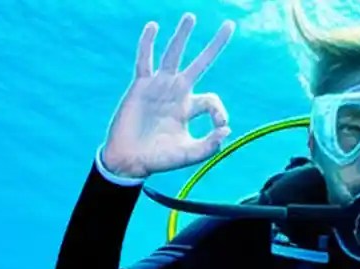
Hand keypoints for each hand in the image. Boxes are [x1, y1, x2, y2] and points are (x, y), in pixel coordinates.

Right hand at [100, 13, 234, 179]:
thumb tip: (227, 130)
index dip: (220, 111)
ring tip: (191, 17)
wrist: (130, 160)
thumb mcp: (189, 154)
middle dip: (214, 46)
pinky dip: (148, 43)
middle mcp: (177, 93)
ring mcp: (159, 87)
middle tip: (230, 25)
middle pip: (200, 64)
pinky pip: (145, 60)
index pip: (212, 100)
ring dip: (182, 36)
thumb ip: (209, 145)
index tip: (221, 125)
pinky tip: (153, 27)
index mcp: (189, 108)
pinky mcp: (141, 85)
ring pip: (173, 55)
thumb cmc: (159, 159)